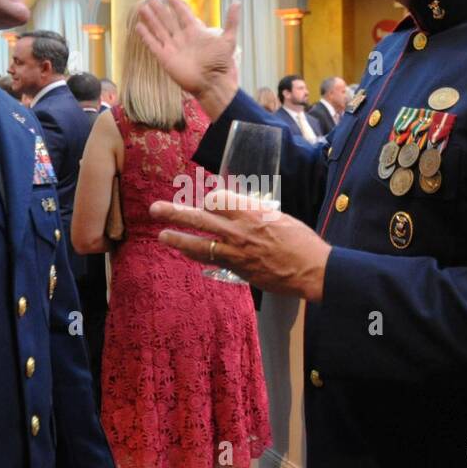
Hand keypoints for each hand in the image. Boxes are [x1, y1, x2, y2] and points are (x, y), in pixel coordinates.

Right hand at [134, 0, 240, 118]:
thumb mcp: (228, 40)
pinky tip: (138, 27)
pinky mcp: (165, 58)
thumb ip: (231, 21)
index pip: (183, 14)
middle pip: (168, 20)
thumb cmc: (221, 63)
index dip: (177, 5)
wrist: (212, 83)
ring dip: (151, 19)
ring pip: (159, 30)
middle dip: (160, 10)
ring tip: (142, 8)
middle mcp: (182, 38)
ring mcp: (173, 48)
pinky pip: (153, 45)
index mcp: (195, 31)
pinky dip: (146, 36)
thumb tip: (238, 2)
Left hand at [151, 189, 331, 300]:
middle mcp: (239, 230)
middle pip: (199, 217)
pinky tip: (185, 251)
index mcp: (251, 212)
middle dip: (174, 213)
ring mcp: (235, 251)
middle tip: (155, 209)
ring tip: (162, 235)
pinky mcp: (237, 268)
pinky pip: (210, 260)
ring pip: (198, 243)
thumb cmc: (300, 242)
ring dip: (177, 239)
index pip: (217, 199)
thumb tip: (241, 210)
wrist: (311, 269)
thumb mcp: (279, 217)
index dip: (206, 198)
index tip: (203, 198)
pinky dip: (196, 254)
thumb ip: (256, 213)